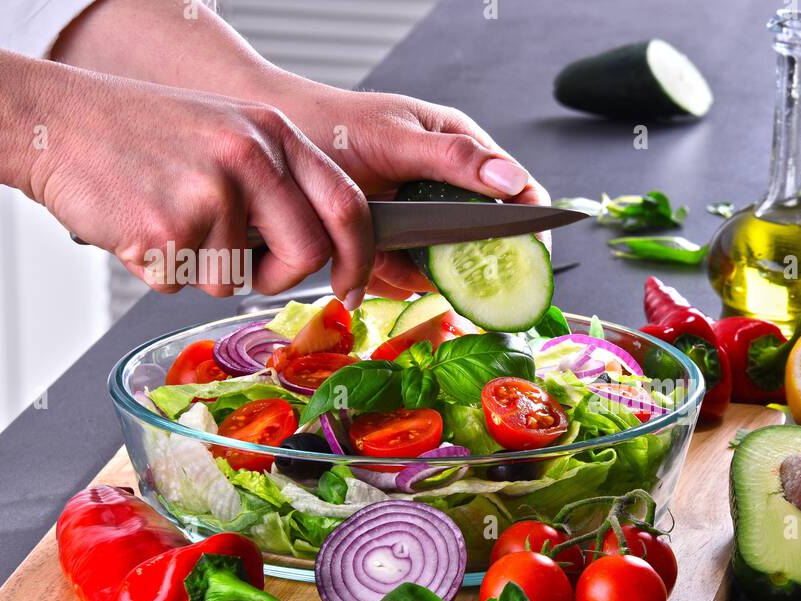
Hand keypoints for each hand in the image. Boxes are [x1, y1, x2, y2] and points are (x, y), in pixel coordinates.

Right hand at [28, 71, 374, 298]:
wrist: (58, 120)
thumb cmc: (144, 135)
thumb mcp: (231, 134)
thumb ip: (280, 183)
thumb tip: (323, 250)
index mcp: (274, 134)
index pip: (348, 205)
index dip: (359, 258)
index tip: (350, 288)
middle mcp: (251, 159)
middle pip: (306, 254)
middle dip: (279, 277)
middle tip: (245, 266)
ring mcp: (211, 193)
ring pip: (236, 280)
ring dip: (201, 271)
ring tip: (168, 221)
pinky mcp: (169, 229)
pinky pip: (182, 285)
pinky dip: (160, 271)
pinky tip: (140, 228)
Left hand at [264, 81, 548, 299]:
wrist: (268, 150)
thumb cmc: (330, 125)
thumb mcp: (395, 138)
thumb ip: (454, 159)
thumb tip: (511, 179)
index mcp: (462, 153)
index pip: (520, 193)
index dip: (532, 228)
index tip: (530, 256)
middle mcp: (447, 189)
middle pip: (483, 242)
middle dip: (460, 262)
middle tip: (428, 261)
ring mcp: (421, 221)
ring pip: (443, 267)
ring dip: (415, 271)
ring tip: (380, 251)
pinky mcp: (392, 246)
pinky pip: (406, 276)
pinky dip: (387, 276)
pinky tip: (363, 261)